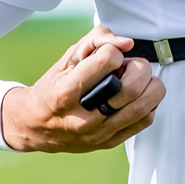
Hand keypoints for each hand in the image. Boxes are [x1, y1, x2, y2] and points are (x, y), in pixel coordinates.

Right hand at [0, 25, 164, 152]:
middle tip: (131, 66)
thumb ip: (95, 41)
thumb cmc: (52, 89)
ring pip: (142, 107)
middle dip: (139, 68)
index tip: (110, 56)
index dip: (113, 52)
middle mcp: (82, 117)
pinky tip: (138, 97)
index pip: (107, 61)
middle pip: (131, 87)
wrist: (35, 125)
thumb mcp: (66, 58)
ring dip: (149, 86)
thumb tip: (126, 43)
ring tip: (138, 80)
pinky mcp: (109, 142)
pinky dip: (149, 104)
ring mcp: (97, 133)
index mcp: (66, 91)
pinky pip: (144, 121)